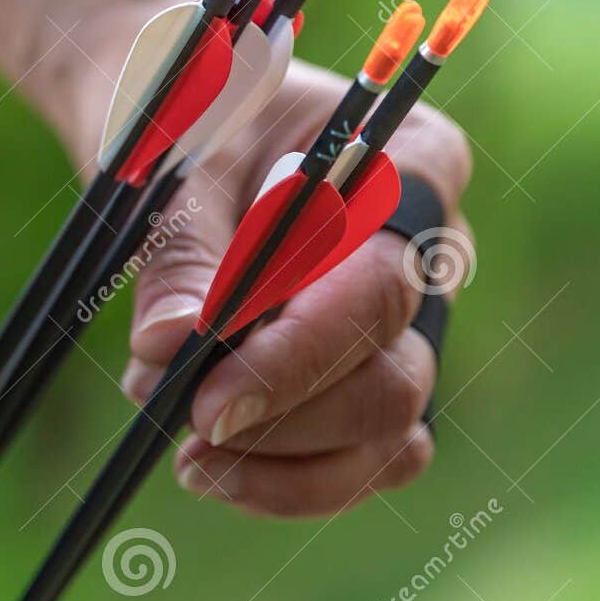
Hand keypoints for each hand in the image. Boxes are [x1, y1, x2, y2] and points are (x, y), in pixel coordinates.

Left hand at [99, 58, 472, 517]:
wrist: (182, 122)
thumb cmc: (193, 121)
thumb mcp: (179, 164)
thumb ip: (181, 252)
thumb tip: (167, 348)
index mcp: (410, 164)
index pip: (383, 275)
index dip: (303, 344)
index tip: (212, 387)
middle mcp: (432, 251)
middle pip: (394, 368)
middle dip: (286, 411)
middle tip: (188, 421)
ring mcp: (412, 322)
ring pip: (391, 431)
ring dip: (286, 461)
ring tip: (186, 451)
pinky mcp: (375, 376)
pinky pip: (366, 458)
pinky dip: (291, 479)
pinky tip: (213, 469)